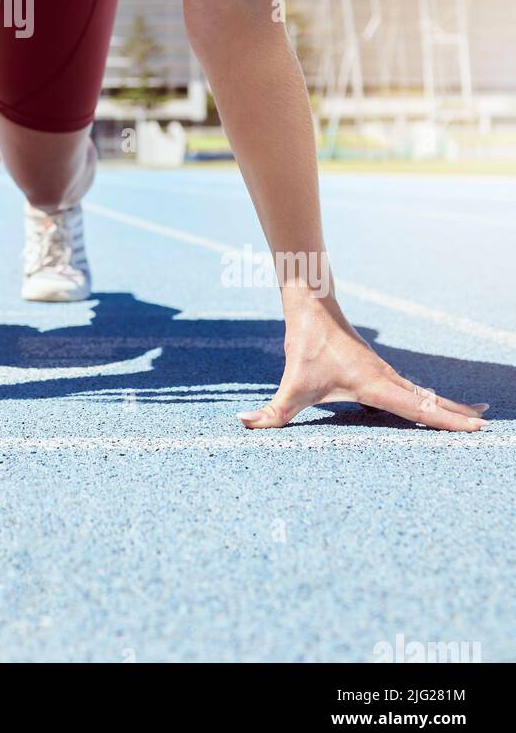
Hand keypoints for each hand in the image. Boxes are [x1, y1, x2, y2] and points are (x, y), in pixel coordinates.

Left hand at [238, 307, 488, 431]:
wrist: (311, 305)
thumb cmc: (305, 344)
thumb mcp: (291, 384)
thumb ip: (272, 411)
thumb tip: (244, 424)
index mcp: (375, 385)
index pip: (417, 408)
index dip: (445, 420)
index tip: (475, 428)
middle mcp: (386, 379)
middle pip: (428, 401)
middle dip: (457, 414)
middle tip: (487, 426)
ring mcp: (384, 373)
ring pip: (422, 393)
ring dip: (448, 404)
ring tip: (475, 416)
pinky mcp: (377, 369)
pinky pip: (411, 388)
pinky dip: (430, 397)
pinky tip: (436, 402)